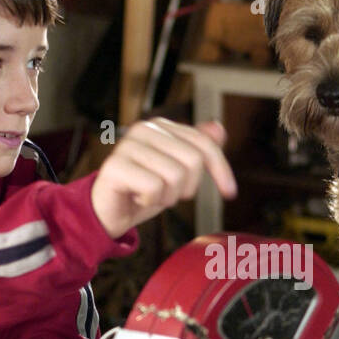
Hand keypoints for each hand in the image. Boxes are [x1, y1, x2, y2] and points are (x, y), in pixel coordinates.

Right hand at [90, 119, 236, 238]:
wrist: (108, 212)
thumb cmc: (143, 191)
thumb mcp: (178, 171)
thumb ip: (197, 149)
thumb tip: (218, 128)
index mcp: (161, 126)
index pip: (204, 144)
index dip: (221, 170)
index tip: (229, 192)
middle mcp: (144, 129)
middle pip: (193, 161)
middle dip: (187, 188)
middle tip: (167, 193)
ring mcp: (128, 146)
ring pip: (175, 176)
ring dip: (167, 196)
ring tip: (150, 194)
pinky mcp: (116, 166)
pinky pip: (154, 187)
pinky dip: (150, 201)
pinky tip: (137, 197)